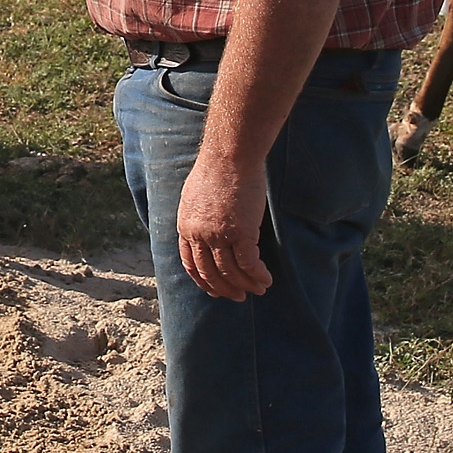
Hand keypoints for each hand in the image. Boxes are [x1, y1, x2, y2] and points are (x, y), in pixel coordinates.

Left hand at [175, 150, 273, 299]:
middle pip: (210, 272)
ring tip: (258, 290)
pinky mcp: (242, 232)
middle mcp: (199, 235)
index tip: (214, 289)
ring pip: (231, 272)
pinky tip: (267, 279)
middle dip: (224, 289)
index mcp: (186, 226)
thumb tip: (204, 226)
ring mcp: (220, 235)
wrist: (229, 156)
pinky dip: (258, 275)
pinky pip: (249, 263)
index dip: (203, 280)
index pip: (190, 263)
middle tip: (238, 296)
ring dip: (246, 285)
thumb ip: (197, 216)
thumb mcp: (194, 195)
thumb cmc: (216, 168)